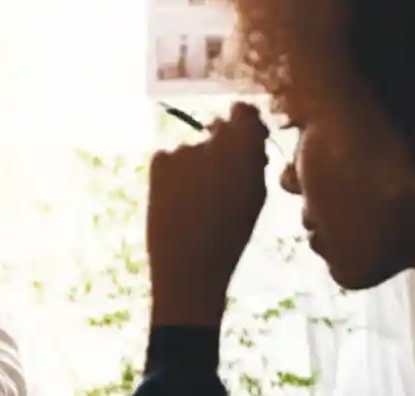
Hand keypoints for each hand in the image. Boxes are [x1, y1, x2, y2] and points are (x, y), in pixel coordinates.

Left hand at [147, 102, 268, 327]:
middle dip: (218, 145)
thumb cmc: (229, 236)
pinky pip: (168, 159)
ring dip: (194, 165)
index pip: (243, 112)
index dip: (243, 124)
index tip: (243, 140)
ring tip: (194, 202)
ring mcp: (184, 149)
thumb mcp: (254, 197)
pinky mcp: (159, 161)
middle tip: (216, 178)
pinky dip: (172, 174)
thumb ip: (253, 161)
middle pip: (217, 127)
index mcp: (246, 149)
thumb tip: (249, 138)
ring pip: (192, 148)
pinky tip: (176, 201)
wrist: (188, 265)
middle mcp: (215, 141)